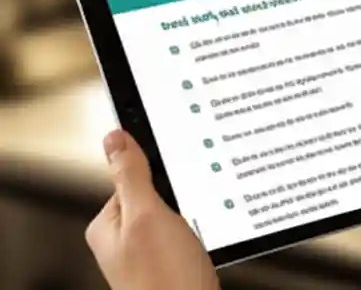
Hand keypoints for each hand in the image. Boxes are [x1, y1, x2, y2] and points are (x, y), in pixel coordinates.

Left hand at [86, 130, 220, 289]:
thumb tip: (115, 138)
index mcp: (107, 224)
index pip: (132, 176)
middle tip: (188, 215)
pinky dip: (200, 236)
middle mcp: (123, 239)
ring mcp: (147, 253)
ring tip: (194, 237)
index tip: (178, 175)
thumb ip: (130, 175)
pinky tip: (201, 248)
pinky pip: (188, 235)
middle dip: (182, 199)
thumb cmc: (164, 279)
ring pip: (177, 215)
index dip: (159, 174)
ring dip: (194, 219)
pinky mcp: (170, 263)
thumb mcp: (146, 216)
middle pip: (158, 194)